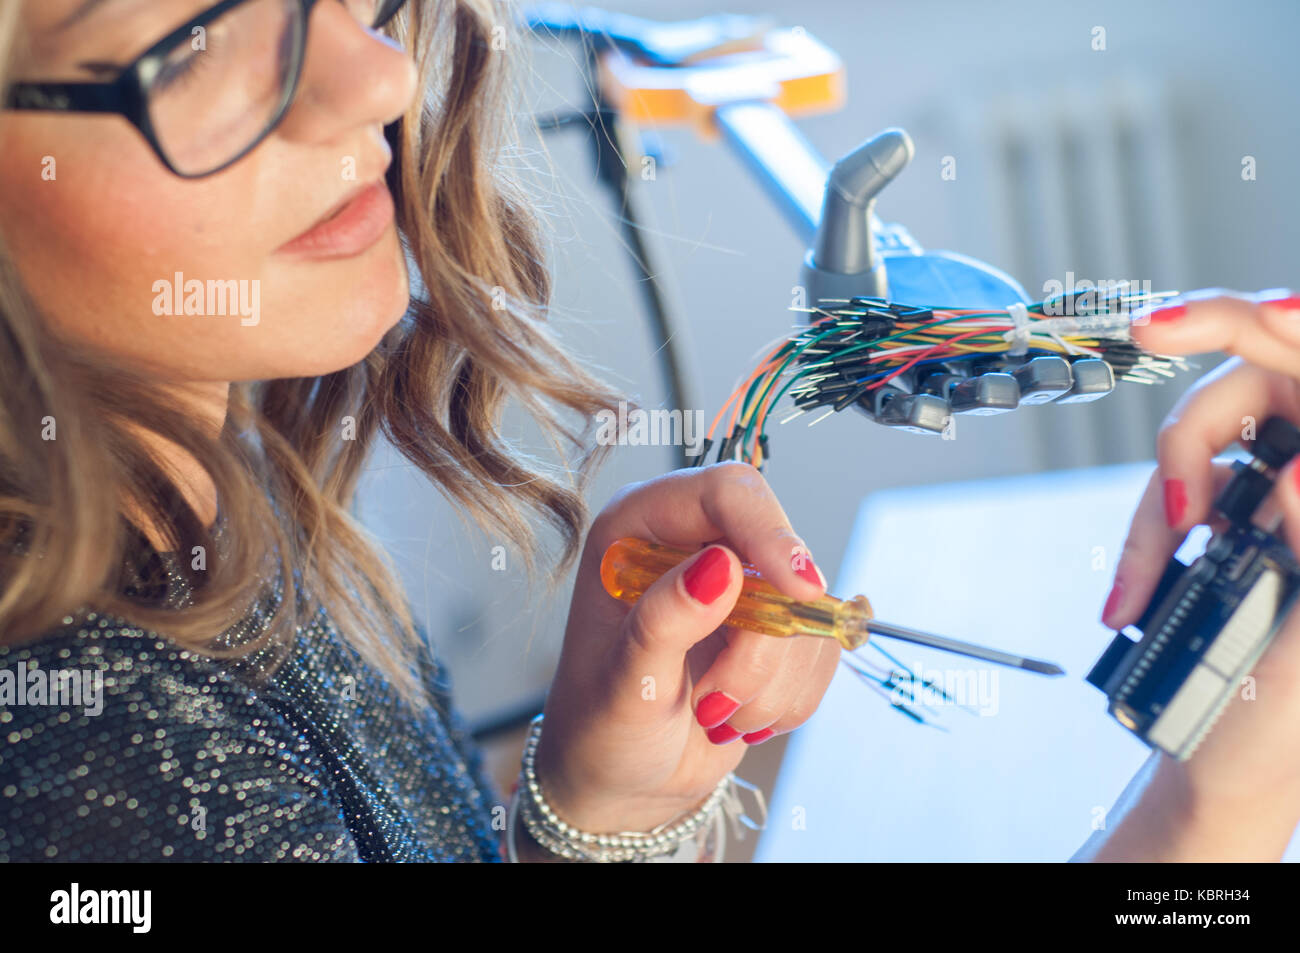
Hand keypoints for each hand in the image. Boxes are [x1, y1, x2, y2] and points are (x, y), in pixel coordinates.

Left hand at [534, 461, 839, 836]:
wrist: (625, 779)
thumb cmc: (602, 728)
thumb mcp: (624, 684)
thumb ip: (665, 622)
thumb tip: (722, 565)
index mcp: (638, 527)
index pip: (725, 492)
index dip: (769, 531)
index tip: (799, 589)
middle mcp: (693, 542)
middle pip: (780, 553)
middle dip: (762, 644)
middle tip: (717, 700)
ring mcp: (739, 583)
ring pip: (807, 612)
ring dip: (770, 683)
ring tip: (712, 715)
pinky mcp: (774, 626)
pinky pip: (820, 650)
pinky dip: (789, 698)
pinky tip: (738, 718)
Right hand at [1096, 288, 1299, 858]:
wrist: (1228, 779)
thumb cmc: (1277, 738)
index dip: (1279, 335)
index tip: (1215, 319)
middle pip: (1265, 397)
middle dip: (1197, 427)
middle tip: (1159, 422)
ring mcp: (1292, 506)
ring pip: (1212, 442)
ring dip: (1160, 501)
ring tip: (1143, 574)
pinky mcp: (1251, 522)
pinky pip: (1189, 487)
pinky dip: (1151, 526)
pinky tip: (1139, 577)